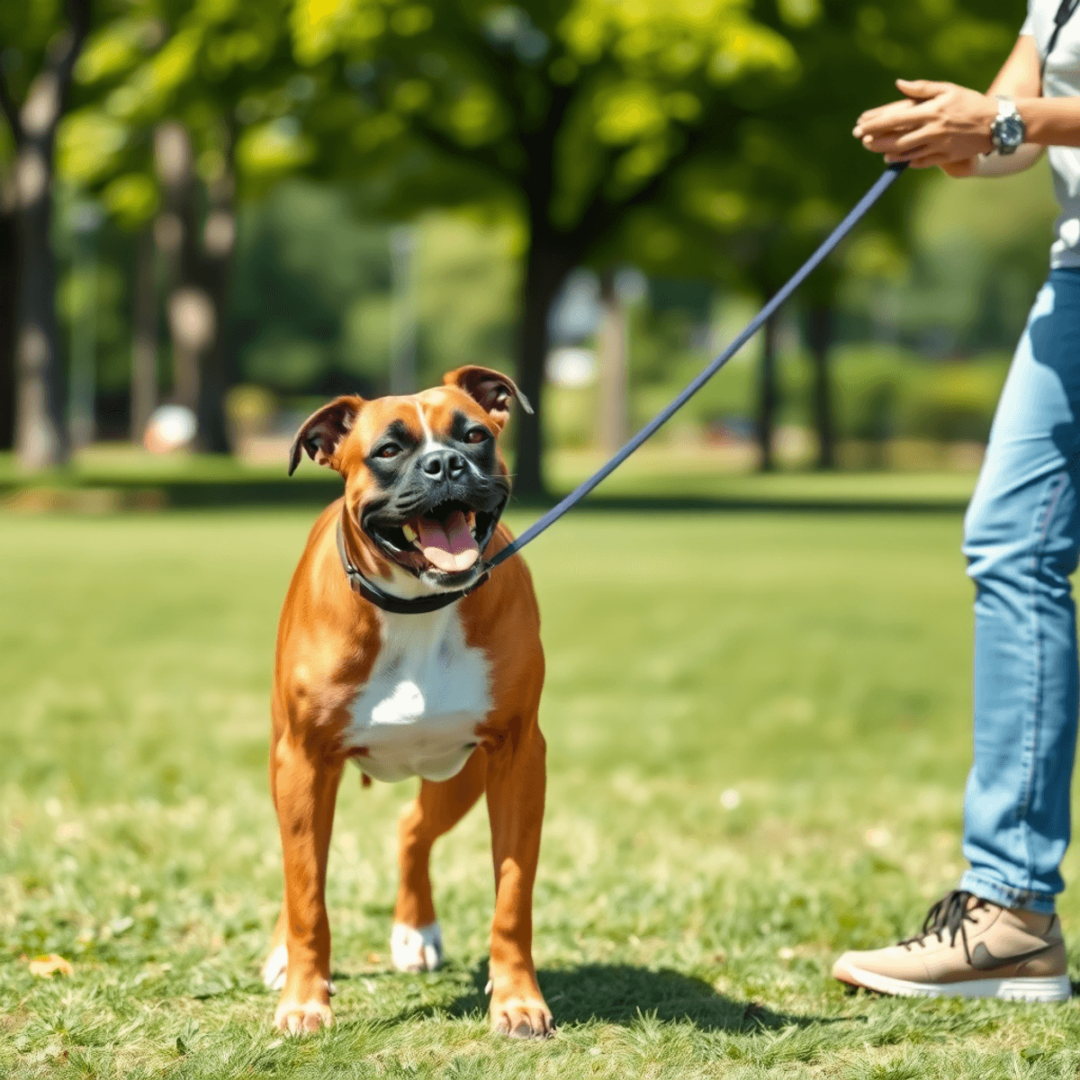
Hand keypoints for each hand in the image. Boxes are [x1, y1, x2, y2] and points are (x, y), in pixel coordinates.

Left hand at [853, 79, 996, 168]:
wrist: (997, 122)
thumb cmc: (970, 102)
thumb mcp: (948, 89)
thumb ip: (922, 89)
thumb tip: (899, 84)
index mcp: (932, 110)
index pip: (895, 119)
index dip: (874, 124)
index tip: (859, 127)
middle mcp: (933, 129)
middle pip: (896, 140)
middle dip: (875, 141)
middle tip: (862, 140)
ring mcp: (938, 145)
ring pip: (905, 153)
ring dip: (886, 153)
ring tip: (874, 149)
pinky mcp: (945, 156)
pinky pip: (919, 162)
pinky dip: (905, 161)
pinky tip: (893, 159)